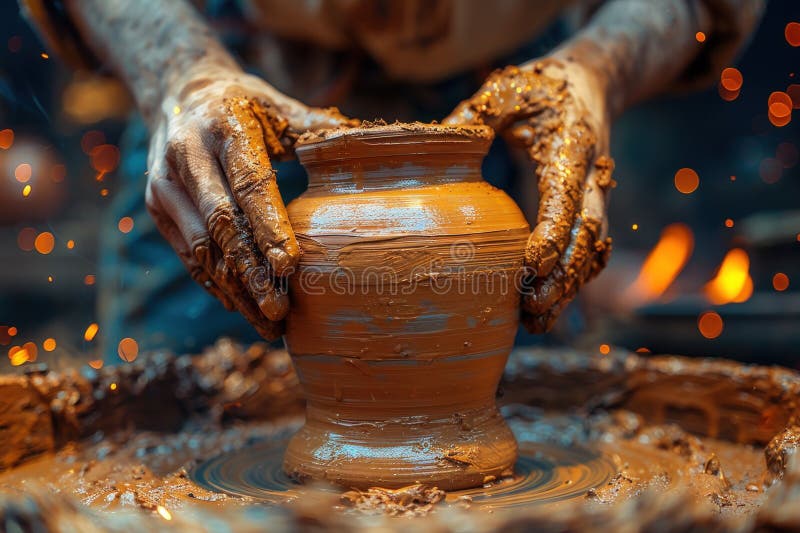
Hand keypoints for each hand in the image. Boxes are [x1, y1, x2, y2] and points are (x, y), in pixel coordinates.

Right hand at [145, 67, 355, 338]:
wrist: (179, 92)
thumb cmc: (244, 104)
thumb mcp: (277, 105)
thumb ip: (316, 127)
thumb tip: (366, 144)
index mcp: (222, 125)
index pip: (248, 184)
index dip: (268, 227)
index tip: (290, 266)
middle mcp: (186, 155)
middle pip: (221, 223)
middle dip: (251, 271)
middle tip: (280, 311)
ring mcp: (165, 184)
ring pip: (201, 247)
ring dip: (234, 289)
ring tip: (267, 323)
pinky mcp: (158, 207)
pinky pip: (188, 253)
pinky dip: (215, 283)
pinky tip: (242, 307)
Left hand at [444, 59, 613, 332]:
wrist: (589, 85)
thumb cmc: (540, 89)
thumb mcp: (505, 90)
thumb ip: (474, 117)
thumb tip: (429, 147)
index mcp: (571, 148)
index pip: (566, 198)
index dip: (553, 234)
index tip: (529, 265)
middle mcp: (591, 178)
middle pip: (588, 235)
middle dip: (564, 275)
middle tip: (533, 307)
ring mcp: (595, 197)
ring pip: (591, 251)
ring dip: (569, 288)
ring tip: (538, 322)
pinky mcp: (588, 211)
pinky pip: (588, 252)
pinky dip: (572, 281)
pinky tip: (548, 308)